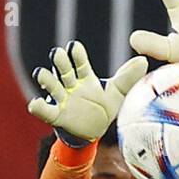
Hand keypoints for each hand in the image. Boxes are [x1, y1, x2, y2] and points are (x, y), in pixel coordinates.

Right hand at [27, 43, 146, 146]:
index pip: (80, 62)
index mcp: (85, 78)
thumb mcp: (118, 93)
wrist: (95, 132)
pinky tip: (34, 104)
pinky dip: (38, 107)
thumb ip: (128, 78)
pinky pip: (45, 111)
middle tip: (57, 54)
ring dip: (46, 79)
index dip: (76, 54)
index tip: (74, 46)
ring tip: (42, 74)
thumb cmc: (104, 108)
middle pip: (64, 70)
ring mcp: (63, 99)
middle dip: (60, 62)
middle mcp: (72, 85)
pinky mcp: (57, 115)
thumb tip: (144, 61)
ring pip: (51, 86)